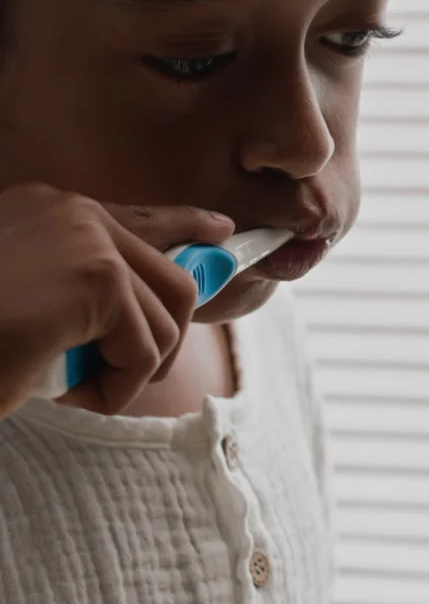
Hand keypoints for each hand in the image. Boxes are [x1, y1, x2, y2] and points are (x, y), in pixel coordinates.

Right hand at [0, 183, 233, 417]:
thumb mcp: (34, 301)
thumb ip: (83, 289)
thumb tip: (144, 305)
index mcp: (51, 209)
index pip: (139, 217)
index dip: (185, 226)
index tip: (218, 231)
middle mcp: (73, 211)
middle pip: (171, 270)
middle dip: (169, 329)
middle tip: (142, 368)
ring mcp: (89, 239)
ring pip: (166, 313)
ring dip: (133, 366)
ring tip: (88, 385)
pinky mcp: (99, 277)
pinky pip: (144, 347)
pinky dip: (117, 387)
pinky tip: (76, 394)